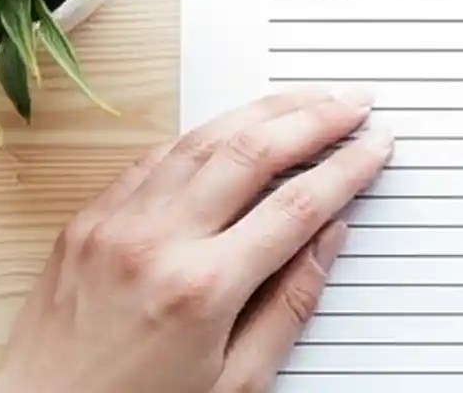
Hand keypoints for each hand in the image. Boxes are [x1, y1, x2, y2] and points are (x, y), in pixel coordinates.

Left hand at [0, 90, 391, 392]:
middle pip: (255, 152)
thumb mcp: (233, 383)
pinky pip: (154, 157)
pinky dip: (202, 133)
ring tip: (304, 98)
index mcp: (203, 290)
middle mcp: (157, 243)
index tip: (374, 147)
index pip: (297, 206)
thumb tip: (327, 243)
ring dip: (263, 110)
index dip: (347, 169)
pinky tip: (231, 124)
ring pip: (204, 139)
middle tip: (352, 103)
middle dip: (315, 118)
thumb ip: (288, 307)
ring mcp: (116, 224)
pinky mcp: (88, 219)